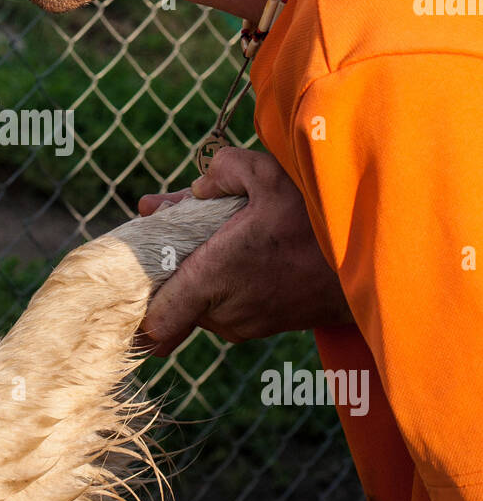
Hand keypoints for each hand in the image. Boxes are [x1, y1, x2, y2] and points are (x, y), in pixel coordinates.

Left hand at [136, 146, 354, 355]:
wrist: (372, 266)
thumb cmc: (318, 220)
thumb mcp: (270, 174)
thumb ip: (222, 171)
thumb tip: (195, 189)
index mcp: (215, 277)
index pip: (156, 321)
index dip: (136, 306)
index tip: (129, 279)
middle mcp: (224, 311)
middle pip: (171, 299)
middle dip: (169, 267)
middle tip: (173, 225)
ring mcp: (243, 326)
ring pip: (197, 303)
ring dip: (197, 274)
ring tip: (215, 237)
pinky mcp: (260, 329)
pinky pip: (222, 307)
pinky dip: (220, 283)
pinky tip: (237, 253)